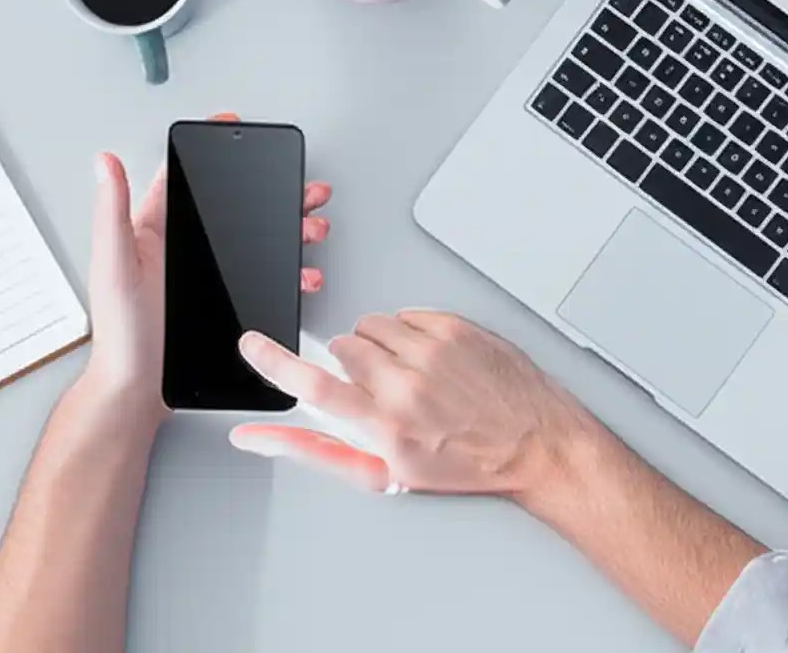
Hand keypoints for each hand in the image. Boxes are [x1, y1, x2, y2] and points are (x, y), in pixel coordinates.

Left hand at [80, 113, 333, 430]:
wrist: (137, 391)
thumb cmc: (119, 334)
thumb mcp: (114, 265)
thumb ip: (112, 212)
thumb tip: (105, 161)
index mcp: (152, 231)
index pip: (181, 177)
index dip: (207, 150)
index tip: (231, 128)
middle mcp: (181, 250)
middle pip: (232, 208)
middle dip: (273, 194)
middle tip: (302, 187)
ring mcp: (204, 278)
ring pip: (257, 242)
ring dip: (290, 230)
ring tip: (312, 227)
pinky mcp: (224, 305)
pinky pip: (263, 280)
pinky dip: (289, 274)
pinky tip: (303, 274)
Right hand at [229, 311, 615, 501]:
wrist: (535, 443)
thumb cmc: (464, 464)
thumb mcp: (382, 472)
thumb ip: (314, 448)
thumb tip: (257, 438)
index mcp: (384, 426)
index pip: (311, 385)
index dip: (273, 362)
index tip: (252, 345)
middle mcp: (407, 385)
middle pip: (344, 348)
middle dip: (353, 365)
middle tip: (382, 391)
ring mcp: (434, 351)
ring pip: (372, 326)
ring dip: (380, 346)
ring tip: (409, 375)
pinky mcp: (456, 327)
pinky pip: (406, 315)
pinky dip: (411, 334)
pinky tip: (432, 362)